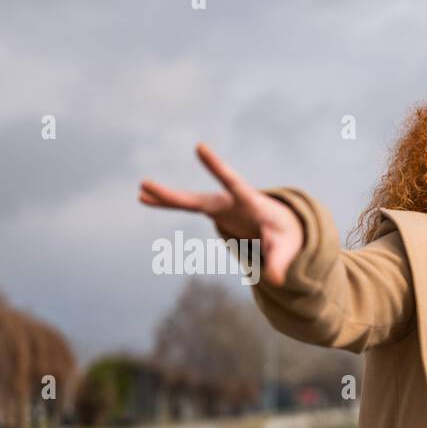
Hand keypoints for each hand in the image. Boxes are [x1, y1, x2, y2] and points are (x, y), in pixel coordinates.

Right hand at [138, 143, 303, 287]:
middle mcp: (230, 200)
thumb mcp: (286, 249)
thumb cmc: (285, 234)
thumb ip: (279, 262)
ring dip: (165, 197)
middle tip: (146, 183)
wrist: (281, 225)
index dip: (217, 166)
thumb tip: (276, 281)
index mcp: (251, 202)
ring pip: (188, 200)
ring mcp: (219, 204)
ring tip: (140, 191)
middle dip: (174, 194)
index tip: (199, 146)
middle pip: (199, 197)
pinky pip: (185, 206)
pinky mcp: (212, 210)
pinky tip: (144, 198)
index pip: (233, 182)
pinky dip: (167, 203)